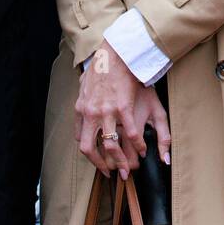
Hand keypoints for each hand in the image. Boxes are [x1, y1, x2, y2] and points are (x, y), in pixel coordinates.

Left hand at [73, 41, 171, 179]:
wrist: (115, 51)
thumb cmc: (101, 65)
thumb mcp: (84, 83)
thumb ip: (83, 97)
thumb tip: (81, 105)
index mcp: (81, 108)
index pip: (80, 139)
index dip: (90, 154)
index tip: (99, 160)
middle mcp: (91, 113)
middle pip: (89, 148)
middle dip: (100, 165)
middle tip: (111, 173)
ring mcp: (106, 111)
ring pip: (110, 145)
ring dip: (120, 161)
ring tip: (129, 168)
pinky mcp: (123, 106)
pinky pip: (130, 133)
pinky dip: (137, 145)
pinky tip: (143, 150)